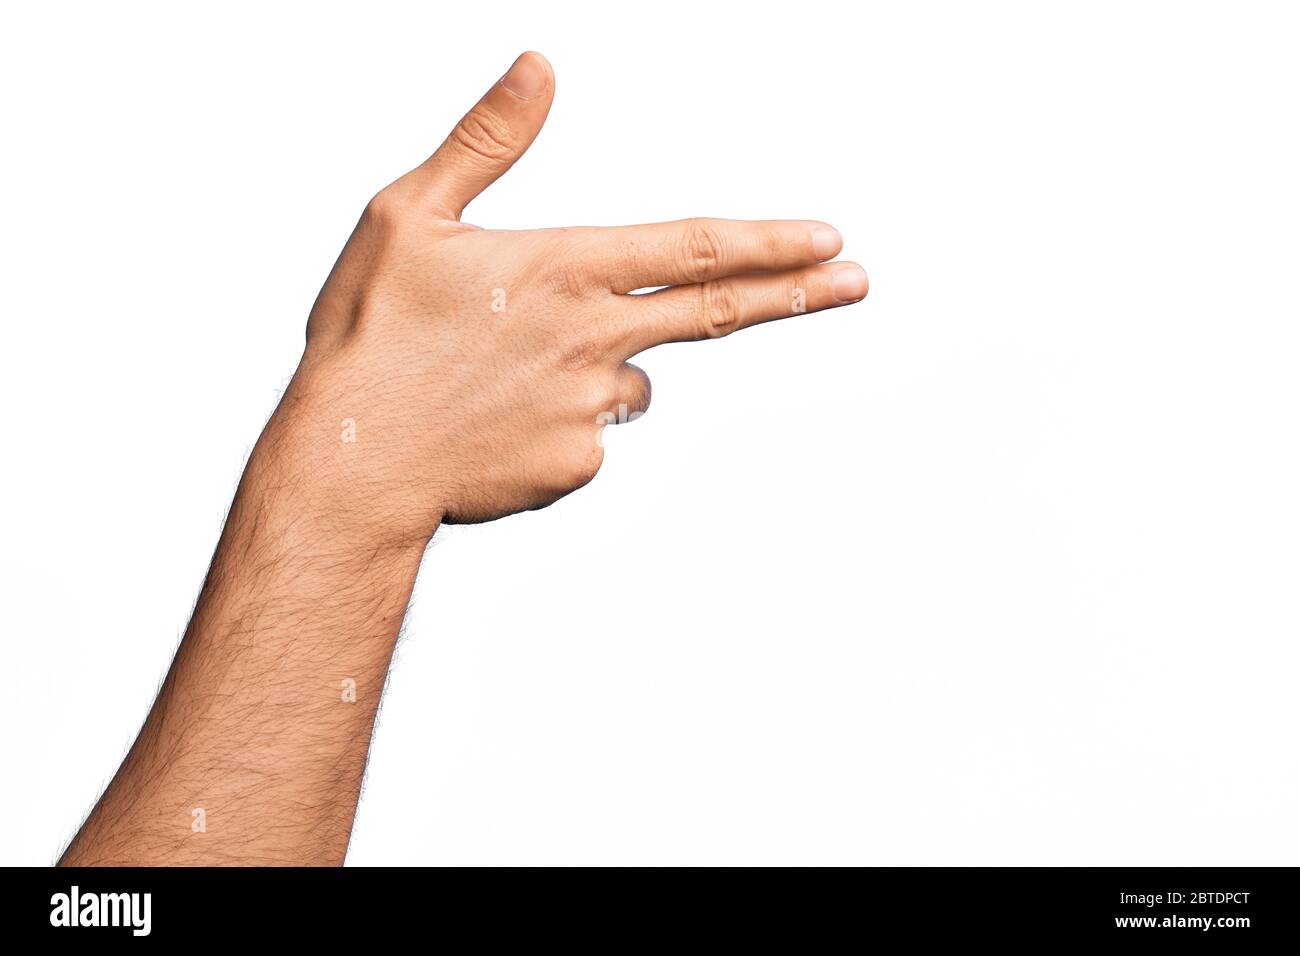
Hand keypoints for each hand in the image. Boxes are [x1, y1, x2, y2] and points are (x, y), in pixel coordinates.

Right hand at [277, 51, 867, 540]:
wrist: (350, 461)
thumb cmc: (370, 335)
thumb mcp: (408, 214)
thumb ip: (487, 141)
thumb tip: (539, 66)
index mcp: (565, 268)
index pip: (695, 247)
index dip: (769, 240)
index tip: (827, 236)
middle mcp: (596, 339)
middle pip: (716, 311)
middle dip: (796, 294)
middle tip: (857, 281)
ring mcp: (592, 410)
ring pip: (632, 382)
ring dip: (600, 369)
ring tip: (505, 377)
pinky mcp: (576, 465)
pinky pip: (591, 436)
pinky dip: (562, 422)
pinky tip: (496, 422)